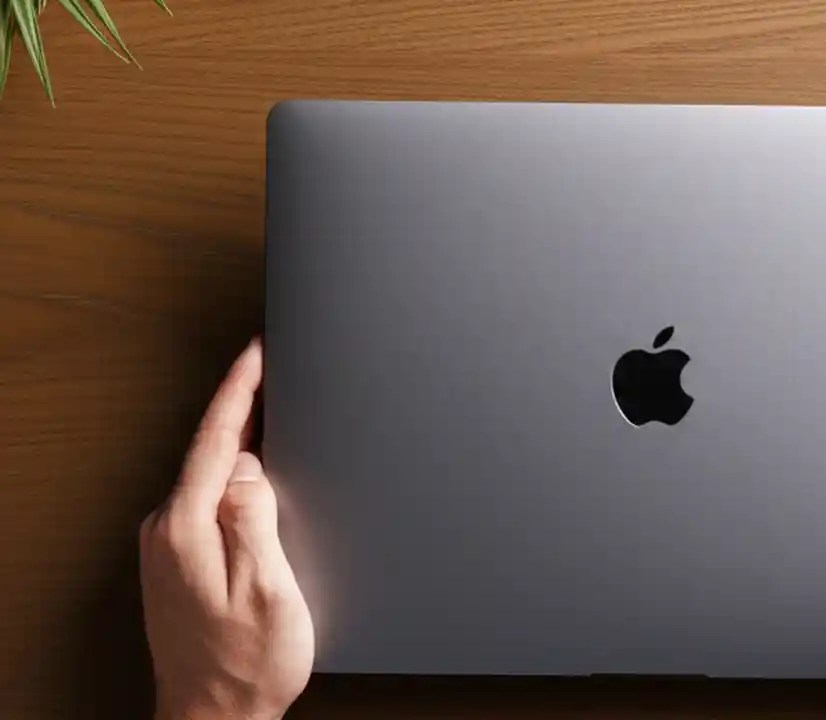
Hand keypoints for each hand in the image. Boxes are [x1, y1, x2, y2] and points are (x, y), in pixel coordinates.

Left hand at [141, 340, 313, 719]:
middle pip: (209, 449)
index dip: (240, 389)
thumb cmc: (247, 665)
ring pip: (208, 475)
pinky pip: (205, 500)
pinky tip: (257, 476)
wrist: (215, 718)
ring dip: (240, 443)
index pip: (216, 439)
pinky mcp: (174, 562)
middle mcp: (166, 531)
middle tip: (276, 369)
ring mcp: (165, 546)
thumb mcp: (268, 588)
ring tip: (275, 413)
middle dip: (244, 407)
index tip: (257, 352)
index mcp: (187, 529)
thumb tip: (249, 460)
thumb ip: (254, 516)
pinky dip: (232, 477)